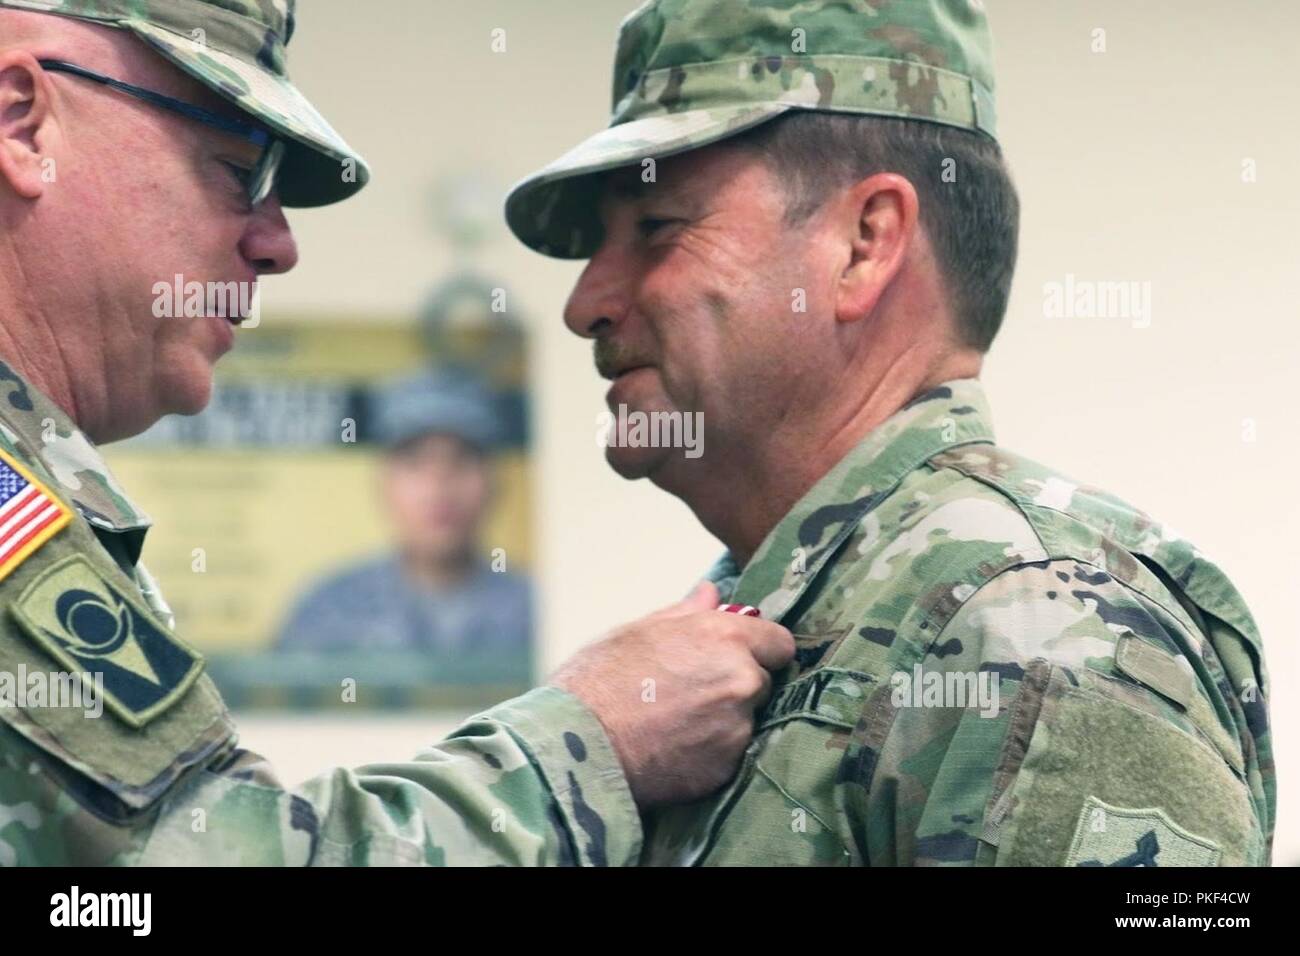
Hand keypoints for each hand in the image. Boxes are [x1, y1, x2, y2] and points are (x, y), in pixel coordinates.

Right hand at [548, 581, 793, 807]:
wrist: (578, 744)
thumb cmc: (600, 678)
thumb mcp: (640, 631)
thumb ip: (687, 613)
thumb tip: (710, 592)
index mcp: (727, 637)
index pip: (780, 643)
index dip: (760, 649)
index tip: (738, 657)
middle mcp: (742, 679)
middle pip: (762, 681)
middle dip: (737, 685)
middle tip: (692, 691)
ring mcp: (737, 726)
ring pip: (746, 719)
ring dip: (724, 720)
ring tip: (677, 721)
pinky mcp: (727, 766)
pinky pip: (729, 753)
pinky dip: (709, 751)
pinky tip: (674, 746)